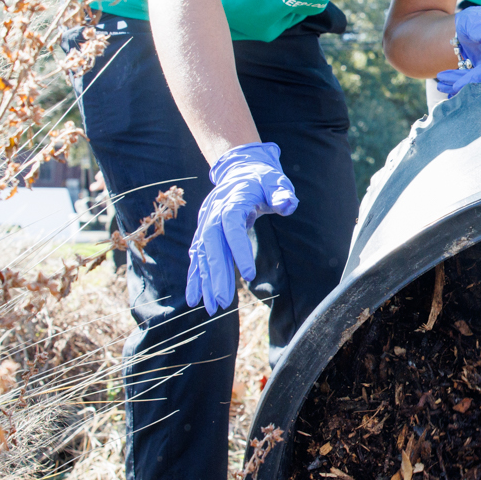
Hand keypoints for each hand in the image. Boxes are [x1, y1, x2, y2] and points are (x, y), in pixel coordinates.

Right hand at [185, 142, 298, 310]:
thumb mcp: (276, 181)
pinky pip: (196, 257)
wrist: (240, 171)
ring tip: (211, 308)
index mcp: (231, 201)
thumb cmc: (262, 180)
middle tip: (223, 301)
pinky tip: (194, 299)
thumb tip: (287, 204)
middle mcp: (213, 213)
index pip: (232, 228)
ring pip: (202, 255)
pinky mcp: (204, 232)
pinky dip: (195, 278)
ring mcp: (205, 223)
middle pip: (212, 246)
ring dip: (205, 282)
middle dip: (216, 274)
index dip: (239, 251)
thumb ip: (281, 193)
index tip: (249, 275)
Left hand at [435, 6, 480, 96]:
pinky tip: (446, 88)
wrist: (470, 25)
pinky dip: (461, 84)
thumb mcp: (475, 18)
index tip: (460, 84)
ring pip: (479, 80)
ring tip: (439, 85)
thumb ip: (479, 26)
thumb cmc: (474, 19)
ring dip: (459, 83)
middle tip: (441, 84)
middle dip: (464, 81)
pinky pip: (475, 81)